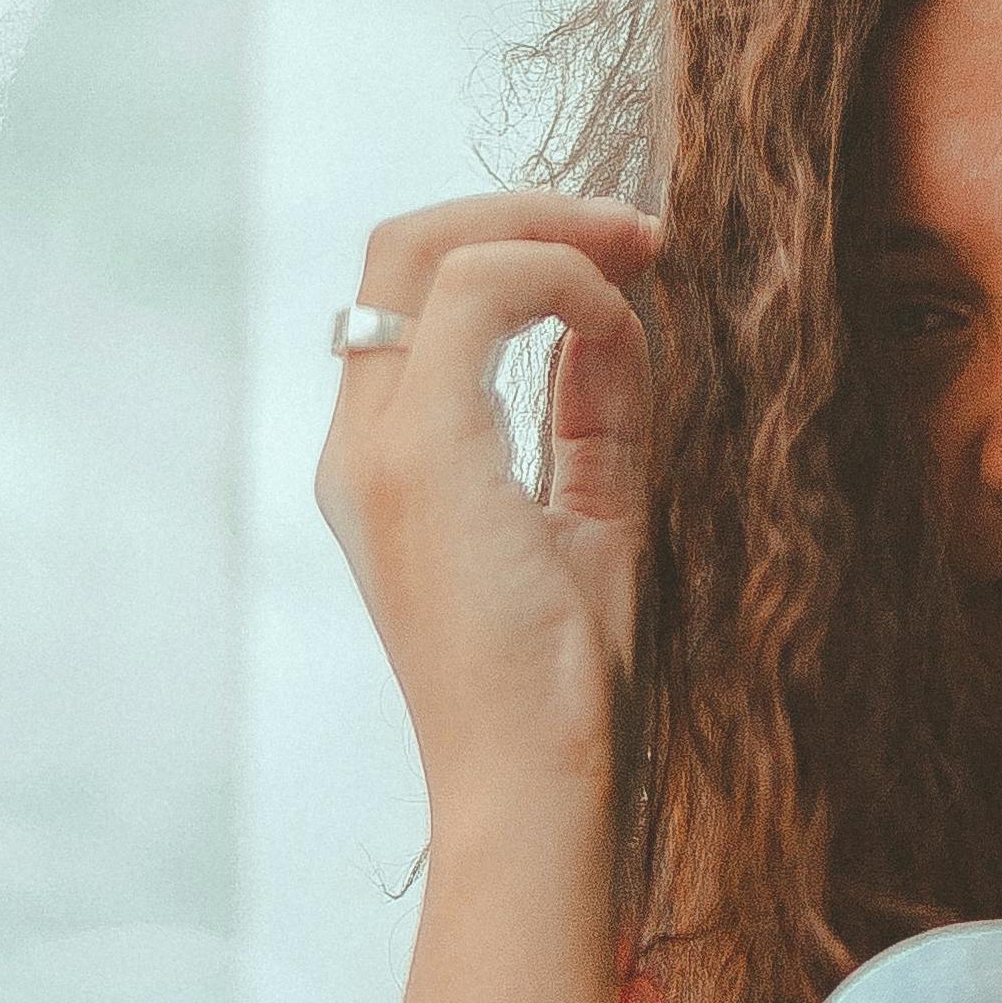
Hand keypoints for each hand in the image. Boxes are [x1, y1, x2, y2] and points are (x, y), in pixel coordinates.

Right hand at [317, 188, 657, 825]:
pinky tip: (618, 320)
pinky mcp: (420, 455)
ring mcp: (377, 447)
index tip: (628, 263)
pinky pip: (478, 291)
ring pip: (427, 245)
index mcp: (384, 465)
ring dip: (546, 228)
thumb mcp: (593, 523)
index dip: (520, 248)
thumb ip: (595, 420)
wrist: (537, 791)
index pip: (418, 297)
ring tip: (642, 253)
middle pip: (403, 246)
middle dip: (525, 210)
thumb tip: (617, 319)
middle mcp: (359, 446)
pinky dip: (557, 278)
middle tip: (637, 232)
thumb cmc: (565, 695)